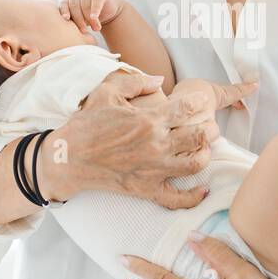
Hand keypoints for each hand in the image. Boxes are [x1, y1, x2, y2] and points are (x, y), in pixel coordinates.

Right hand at [38, 74, 249, 210]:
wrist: (67, 159)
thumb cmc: (86, 124)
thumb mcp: (106, 92)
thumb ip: (135, 82)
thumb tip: (158, 79)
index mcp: (148, 120)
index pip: (187, 108)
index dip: (199, 103)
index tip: (200, 102)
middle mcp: (155, 145)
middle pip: (199, 136)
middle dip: (210, 128)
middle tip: (209, 126)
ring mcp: (153, 170)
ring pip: (195, 164)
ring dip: (205, 155)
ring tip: (203, 149)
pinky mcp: (146, 190)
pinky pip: (177, 199)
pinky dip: (194, 196)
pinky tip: (203, 188)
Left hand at [59, 0, 122, 33]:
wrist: (108, 10)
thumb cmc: (89, 16)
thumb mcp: (79, 18)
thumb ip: (71, 20)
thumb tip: (64, 30)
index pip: (63, 5)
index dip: (64, 11)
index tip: (66, 19)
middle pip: (74, 6)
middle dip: (79, 20)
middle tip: (84, 32)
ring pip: (86, 5)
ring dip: (90, 19)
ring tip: (95, 29)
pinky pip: (96, 1)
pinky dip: (95, 10)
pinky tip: (95, 17)